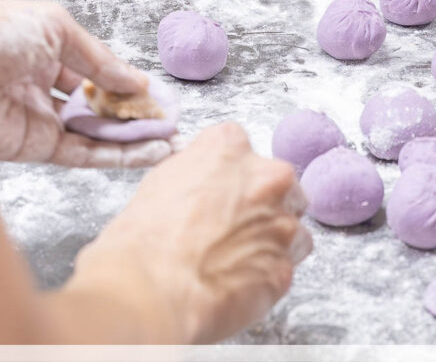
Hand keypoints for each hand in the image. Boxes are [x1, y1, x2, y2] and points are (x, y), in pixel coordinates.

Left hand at [0, 0, 174, 166]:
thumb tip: (137, 82)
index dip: (127, 82)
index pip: (95, 70)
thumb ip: (99, 59)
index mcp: (41, 49)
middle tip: (171, 121)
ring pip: (95, 132)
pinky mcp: (31, 147)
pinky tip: (147, 152)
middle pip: (98, 104)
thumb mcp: (53, 28)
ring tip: (171, 140)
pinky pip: (82, 153)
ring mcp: (36, 117)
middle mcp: (39, 84)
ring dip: (134, 138)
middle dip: (136, 113)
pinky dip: (116, 155)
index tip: (158, 94)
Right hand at [65, 122, 312, 343]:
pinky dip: (269, 271)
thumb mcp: (160, 182)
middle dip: (261, 203)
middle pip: (279, 183)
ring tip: (235, 260)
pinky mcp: (286, 265)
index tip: (220, 190)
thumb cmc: (144, 241)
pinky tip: (240, 280)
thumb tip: (206, 183)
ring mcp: (282, 222)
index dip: (228, 173)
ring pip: (291, 225)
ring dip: (271, 239)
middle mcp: (265, 178)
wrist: (150, 290)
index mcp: (229, 148)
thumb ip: (197, 173)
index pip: (239, 145)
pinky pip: (288, 264)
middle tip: (231, 227)